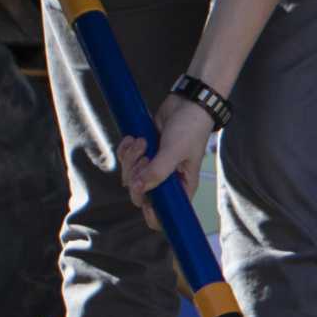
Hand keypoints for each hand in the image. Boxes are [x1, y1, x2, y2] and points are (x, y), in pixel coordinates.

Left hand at [117, 96, 209, 229]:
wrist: (187, 102)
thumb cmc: (191, 127)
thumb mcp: (176, 150)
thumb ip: (158, 171)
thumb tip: (137, 188)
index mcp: (182, 185)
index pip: (167, 214)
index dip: (154, 214)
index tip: (147, 202)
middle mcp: (167, 179)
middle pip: (140, 194)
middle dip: (137, 176)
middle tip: (145, 158)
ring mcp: (153, 166)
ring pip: (129, 175)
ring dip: (131, 158)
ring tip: (143, 142)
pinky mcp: (143, 153)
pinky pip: (125, 159)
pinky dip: (126, 149)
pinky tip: (135, 138)